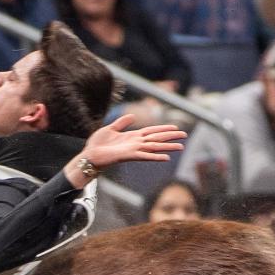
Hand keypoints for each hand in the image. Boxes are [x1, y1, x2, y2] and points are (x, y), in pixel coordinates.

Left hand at [73, 114, 187, 174]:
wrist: (89, 155)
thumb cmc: (97, 144)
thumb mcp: (110, 128)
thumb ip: (122, 123)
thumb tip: (132, 116)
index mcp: (133, 136)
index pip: (152, 131)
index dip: (163, 128)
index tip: (175, 127)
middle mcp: (136, 143)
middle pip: (157, 138)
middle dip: (170, 137)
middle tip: (184, 136)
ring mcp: (134, 150)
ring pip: (155, 147)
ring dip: (168, 147)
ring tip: (181, 147)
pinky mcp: (129, 156)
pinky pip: (145, 156)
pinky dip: (156, 157)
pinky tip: (166, 158)